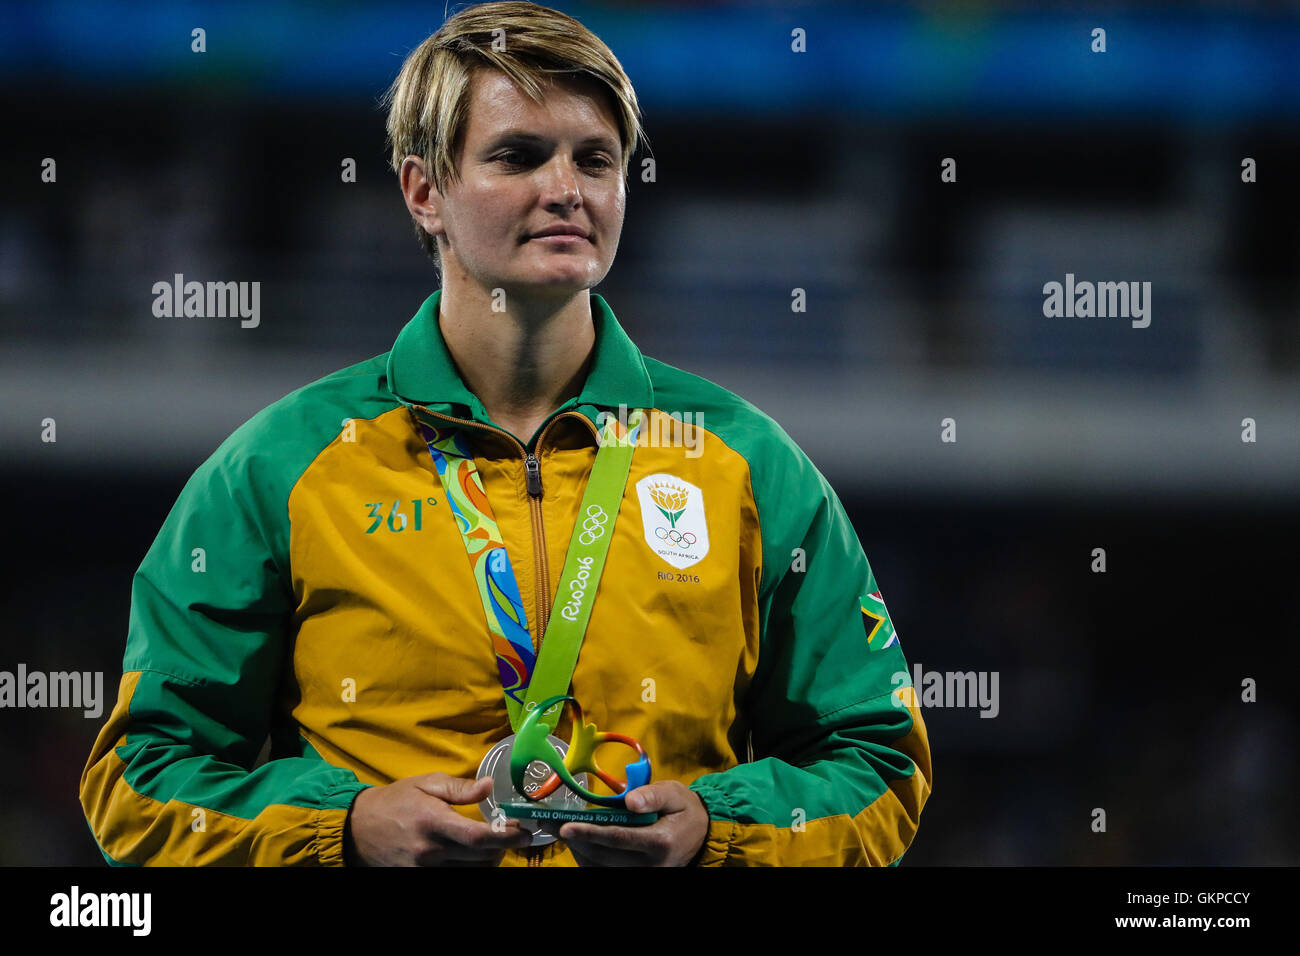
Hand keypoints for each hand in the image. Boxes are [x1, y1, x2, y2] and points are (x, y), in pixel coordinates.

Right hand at [344, 772, 532, 865]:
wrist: (358, 828)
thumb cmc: (395, 801)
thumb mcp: (426, 784)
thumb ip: (459, 788)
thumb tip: (489, 786)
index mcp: (434, 822)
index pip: (478, 837)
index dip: (507, 838)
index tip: (525, 834)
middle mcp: (431, 851)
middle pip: (481, 857)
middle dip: (503, 847)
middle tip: (514, 835)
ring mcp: (426, 868)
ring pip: (472, 872)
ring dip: (489, 860)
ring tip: (495, 845)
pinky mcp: (420, 877)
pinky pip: (455, 877)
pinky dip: (471, 868)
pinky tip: (474, 856)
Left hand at [548, 781, 709, 865]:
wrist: (701, 834)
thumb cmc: (684, 809)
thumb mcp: (675, 794)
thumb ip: (653, 795)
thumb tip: (630, 801)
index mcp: (660, 842)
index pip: (618, 839)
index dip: (590, 832)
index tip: (566, 826)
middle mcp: (650, 865)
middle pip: (603, 856)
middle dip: (574, 839)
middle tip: (549, 823)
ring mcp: (643, 875)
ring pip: (600, 867)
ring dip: (577, 849)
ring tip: (560, 829)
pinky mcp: (638, 876)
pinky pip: (604, 871)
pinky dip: (588, 858)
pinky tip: (578, 842)